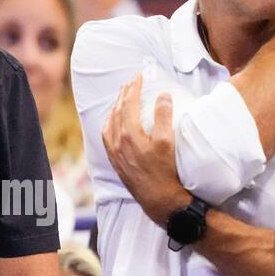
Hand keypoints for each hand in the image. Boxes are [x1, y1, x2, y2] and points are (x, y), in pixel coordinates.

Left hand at [103, 74, 191, 227]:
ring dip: (116, 108)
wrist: (159, 199)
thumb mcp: (168, 141)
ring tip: (122, 98)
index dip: (134, 88)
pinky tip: (113, 123)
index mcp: (129, 134)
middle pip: (117, 111)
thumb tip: (162, 95)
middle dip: (124, 94)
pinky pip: (106, 138)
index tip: (139, 76)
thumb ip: (163, 116)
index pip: (129, 103)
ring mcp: (115, 153)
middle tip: (131, 83)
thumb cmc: (165, 171)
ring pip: (110, 123)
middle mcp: (117, 142)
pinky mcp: (116, 162)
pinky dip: (109, 124)